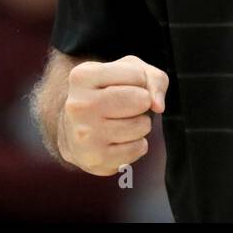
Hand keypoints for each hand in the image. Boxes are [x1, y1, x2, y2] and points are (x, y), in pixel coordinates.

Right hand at [60, 55, 166, 176]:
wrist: (74, 131)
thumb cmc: (107, 94)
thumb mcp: (127, 72)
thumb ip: (153, 78)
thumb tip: (158, 106)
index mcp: (82, 77)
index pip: (137, 75)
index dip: (140, 80)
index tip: (124, 85)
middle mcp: (79, 106)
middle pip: (141, 100)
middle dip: (143, 102)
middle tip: (128, 106)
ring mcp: (86, 135)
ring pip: (142, 125)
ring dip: (141, 124)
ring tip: (122, 122)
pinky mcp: (96, 160)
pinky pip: (139, 148)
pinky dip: (138, 144)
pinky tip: (120, 140)